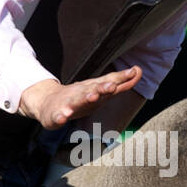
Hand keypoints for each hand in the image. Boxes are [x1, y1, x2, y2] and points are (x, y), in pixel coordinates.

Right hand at [18, 66, 141, 129]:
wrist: (47, 103)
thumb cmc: (79, 96)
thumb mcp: (100, 88)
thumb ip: (120, 82)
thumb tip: (138, 70)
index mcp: (93, 89)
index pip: (109, 82)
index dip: (121, 79)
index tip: (134, 72)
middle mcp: (82, 93)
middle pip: (94, 89)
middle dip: (103, 88)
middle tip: (112, 86)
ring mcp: (68, 103)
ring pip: (77, 100)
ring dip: (85, 98)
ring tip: (92, 96)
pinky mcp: (56, 115)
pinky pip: (58, 116)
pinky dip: (60, 116)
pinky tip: (64, 116)